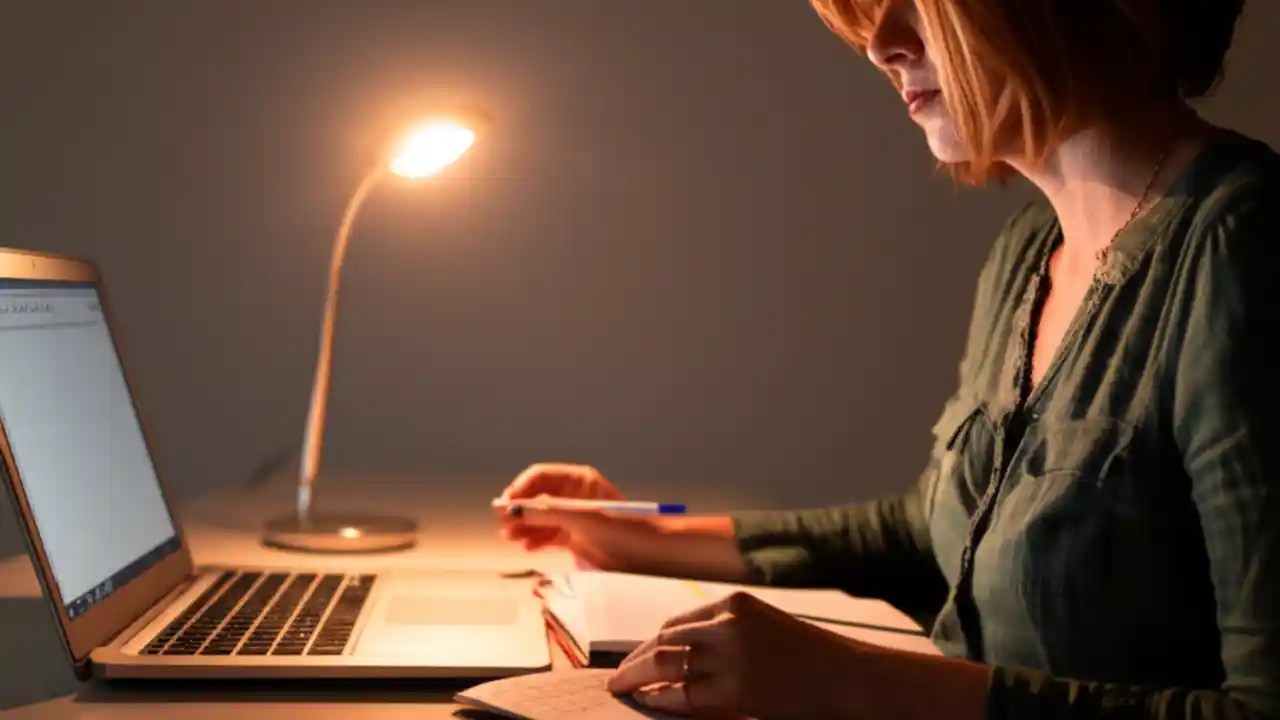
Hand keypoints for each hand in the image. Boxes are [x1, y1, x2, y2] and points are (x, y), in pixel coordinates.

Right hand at [495, 463, 640, 567]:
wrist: (647, 553)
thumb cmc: (621, 528)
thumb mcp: (580, 517)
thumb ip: (544, 513)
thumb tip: (512, 510)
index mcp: (578, 480)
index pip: (540, 477)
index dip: (520, 489)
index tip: (505, 505)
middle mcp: (574, 496)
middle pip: (537, 497)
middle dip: (520, 510)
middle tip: (504, 524)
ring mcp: (574, 516)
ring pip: (540, 517)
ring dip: (525, 526)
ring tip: (511, 538)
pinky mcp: (576, 536)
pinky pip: (549, 534)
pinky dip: (536, 539)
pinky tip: (528, 547)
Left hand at [606, 592, 865, 718]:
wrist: (853, 680)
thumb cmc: (814, 661)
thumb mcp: (766, 631)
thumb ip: (729, 636)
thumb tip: (685, 655)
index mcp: (735, 603)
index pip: (677, 623)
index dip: (652, 644)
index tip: (637, 659)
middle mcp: (728, 623)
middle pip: (664, 641)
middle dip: (635, 661)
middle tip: (617, 678)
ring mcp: (731, 656)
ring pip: (665, 665)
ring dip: (638, 679)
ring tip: (622, 691)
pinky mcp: (738, 690)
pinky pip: (684, 696)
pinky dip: (660, 700)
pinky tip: (648, 704)